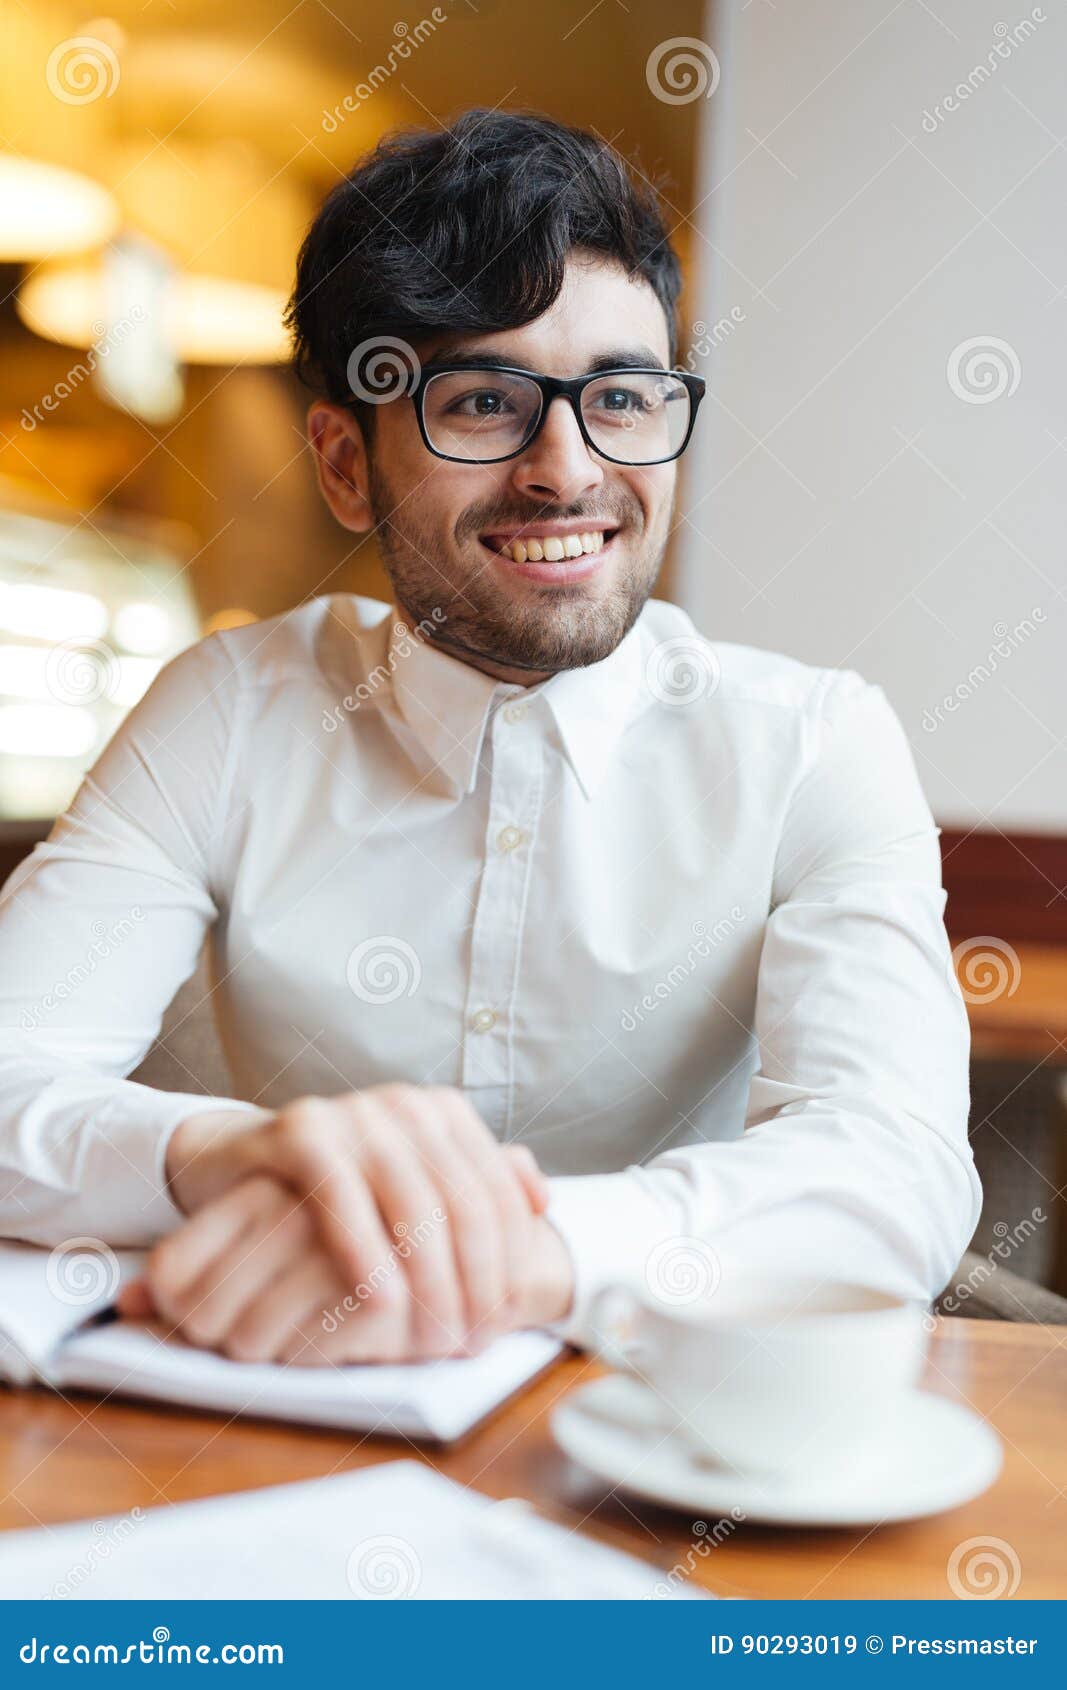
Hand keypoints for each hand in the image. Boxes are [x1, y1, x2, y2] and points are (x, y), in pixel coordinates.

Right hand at [129, 1084, 572, 1359]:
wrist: (238, 1162)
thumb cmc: (337, 1188)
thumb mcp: (412, 1184)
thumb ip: (477, 1185)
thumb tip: (542, 1201)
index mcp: (441, 1114)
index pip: (494, 1191)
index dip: (507, 1259)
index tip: (507, 1319)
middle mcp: (405, 1106)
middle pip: (463, 1201)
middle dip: (476, 1279)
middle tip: (473, 1338)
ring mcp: (353, 1113)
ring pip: (413, 1204)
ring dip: (431, 1279)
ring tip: (436, 1335)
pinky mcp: (301, 1130)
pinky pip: (342, 1197)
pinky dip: (365, 1253)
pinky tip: (381, 1301)